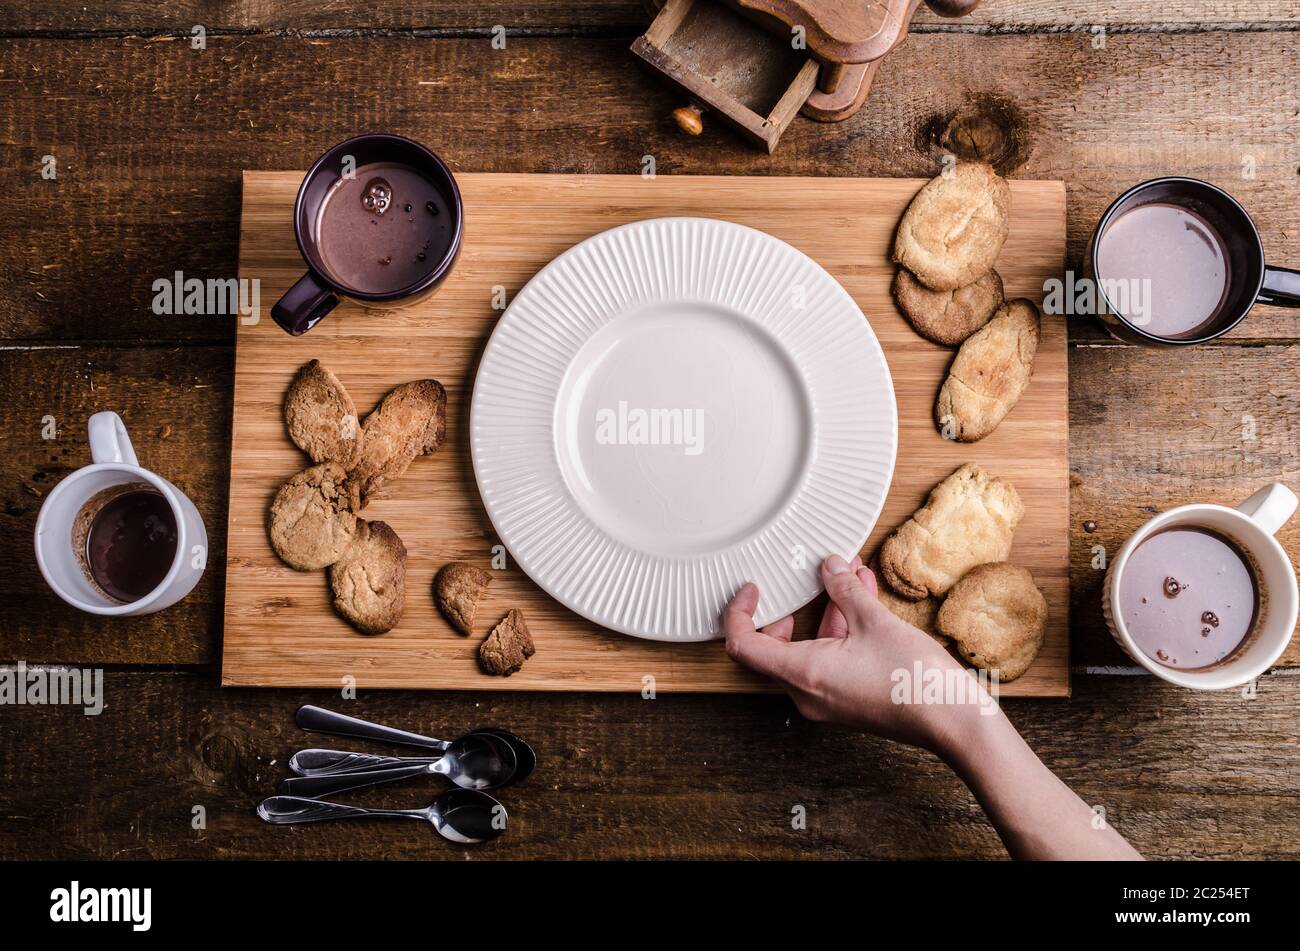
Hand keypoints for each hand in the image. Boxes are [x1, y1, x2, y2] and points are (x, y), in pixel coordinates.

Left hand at [724, 553, 983, 750]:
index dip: (740, 613)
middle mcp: (808, 692)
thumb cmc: (913, 679)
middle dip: (788, 608)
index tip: (752, 589)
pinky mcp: (848, 698)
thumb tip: (830, 567)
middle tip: (798, 583)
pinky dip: (840, 629)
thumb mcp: (875, 621)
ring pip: (808, 649)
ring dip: (824, 612)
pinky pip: (830, 658)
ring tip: (846, 575)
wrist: (953, 720)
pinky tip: (863, 595)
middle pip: (772, 648)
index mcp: (803, 674)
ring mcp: (828, 698)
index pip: (743, 646)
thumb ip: (844, 590)